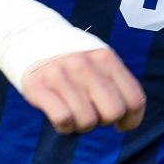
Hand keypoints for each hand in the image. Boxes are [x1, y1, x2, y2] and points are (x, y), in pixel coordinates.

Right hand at [22, 48, 146, 134]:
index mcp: (106, 58)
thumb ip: (115, 82)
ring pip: (87, 121)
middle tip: (93, 115)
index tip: (121, 125)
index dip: (132, 120)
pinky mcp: (38, 86)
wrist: (29, 37)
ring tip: (74, 113)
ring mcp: (61, 74)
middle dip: (105, 121)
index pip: (134, 99)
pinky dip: (64, 126)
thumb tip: (128, 119)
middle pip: (113, 112)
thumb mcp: (98, 61)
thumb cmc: (71, 61)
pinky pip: (63, 120)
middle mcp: (85, 65)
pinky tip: (61, 118)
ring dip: (81, 126)